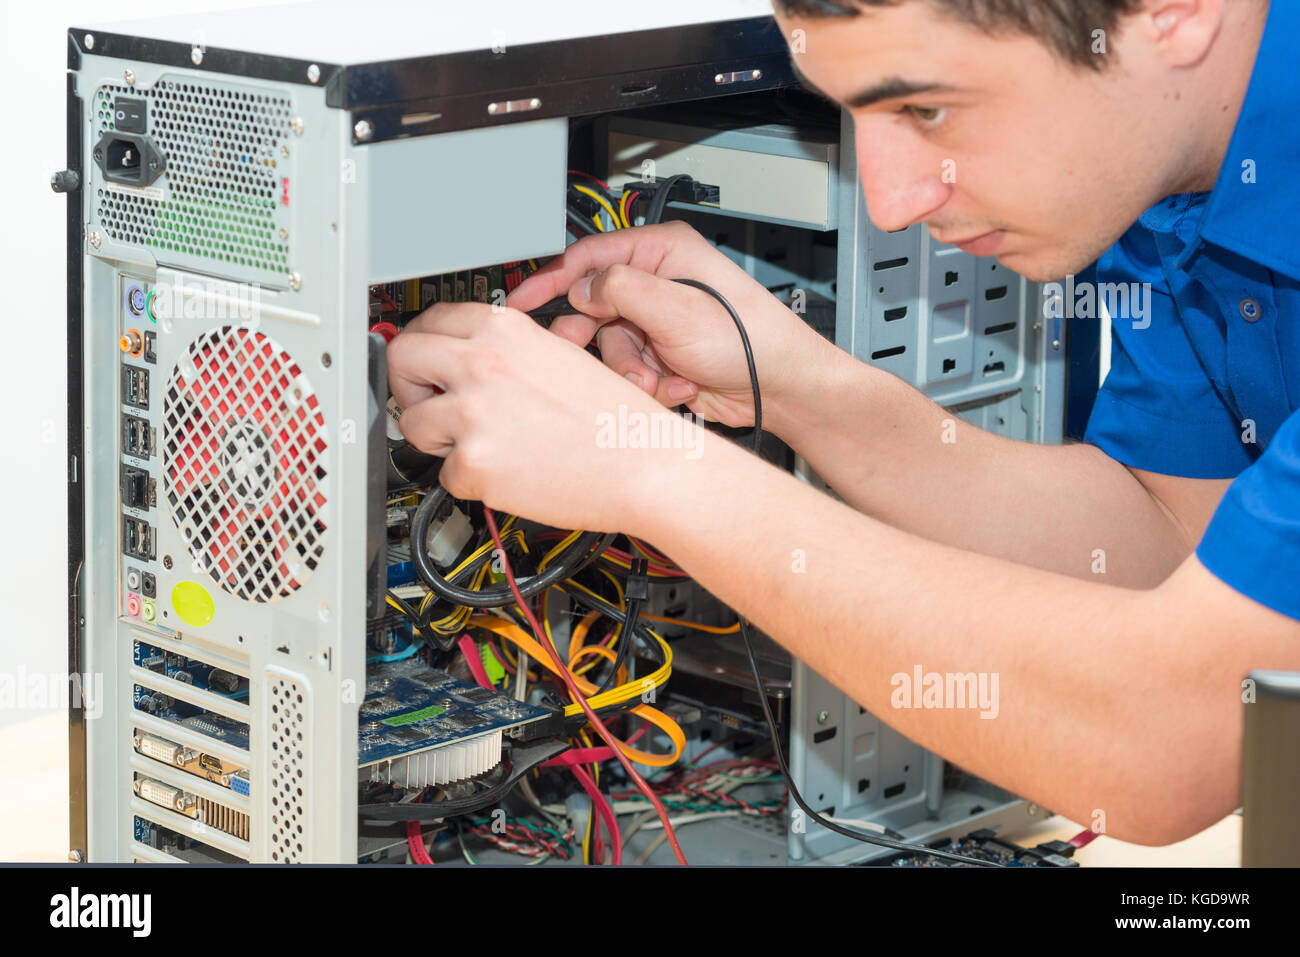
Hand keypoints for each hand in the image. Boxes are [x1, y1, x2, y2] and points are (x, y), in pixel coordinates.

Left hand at [386, 301, 716, 531]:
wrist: (647, 466)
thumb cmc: (617, 420)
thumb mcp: (562, 355)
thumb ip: (508, 350)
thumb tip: (466, 356)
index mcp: (505, 330)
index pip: (430, 320)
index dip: (423, 345)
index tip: (424, 362)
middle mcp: (483, 363)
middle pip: (401, 359)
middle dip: (408, 385)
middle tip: (429, 403)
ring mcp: (474, 412)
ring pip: (413, 423)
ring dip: (438, 439)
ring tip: (483, 445)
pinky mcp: (475, 462)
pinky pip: (446, 474)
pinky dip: (471, 480)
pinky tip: (509, 473)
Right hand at [507, 221, 833, 429]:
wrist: (779, 387)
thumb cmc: (749, 337)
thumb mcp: (677, 308)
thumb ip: (620, 290)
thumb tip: (581, 289)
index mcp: (660, 253)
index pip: (589, 256)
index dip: (551, 278)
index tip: (520, 299)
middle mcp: (657, 284)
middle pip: (593, 308)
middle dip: (598, 340)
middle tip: (589, 354)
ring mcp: (658, 322)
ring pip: (608, 347)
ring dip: (630, 370)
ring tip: (658, 378)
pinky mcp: (661, 356)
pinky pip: (629, 371)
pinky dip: (649, 384)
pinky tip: (679, 383)